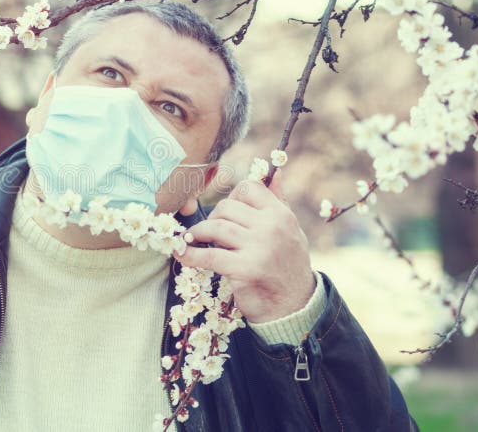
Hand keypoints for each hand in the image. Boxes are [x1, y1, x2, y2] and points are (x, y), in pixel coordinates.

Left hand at [177, 175, 314, 322]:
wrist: (295, 306)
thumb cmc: (288, 265)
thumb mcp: (290, 230)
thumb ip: (279, 201)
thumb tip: (275, 172)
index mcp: (281, 214)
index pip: (249, 188)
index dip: (231, 197)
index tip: (225, 212)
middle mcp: (271, 227)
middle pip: (227, 208)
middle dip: (212, 217)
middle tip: (209, 231)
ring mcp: (258, 247)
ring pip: (215, 227)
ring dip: (198, 233)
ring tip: (193, 239)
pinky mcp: (245, 268)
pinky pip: (208, 256)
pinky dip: (190, 255)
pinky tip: (182, 254)